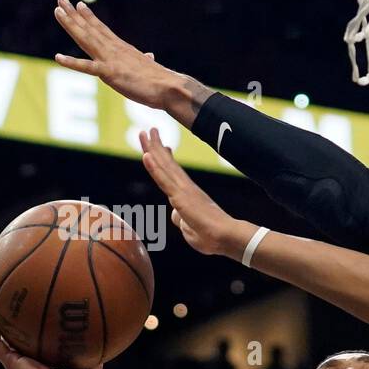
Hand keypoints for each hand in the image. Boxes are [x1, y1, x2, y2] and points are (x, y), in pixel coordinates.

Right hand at [0, 302, 101, 368]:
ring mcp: (13, 360)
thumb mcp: (85, 368)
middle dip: (3, 321)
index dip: (24, 330)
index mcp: (36, 361)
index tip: (23, 315)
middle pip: (9, 336)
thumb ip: (92, 358)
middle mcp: (22, 360)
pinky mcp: (8, 361)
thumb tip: (106, 348)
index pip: (27, 342)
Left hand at [53, 0, 180, 113]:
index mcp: (123, 49)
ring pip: (85, 39)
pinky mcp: (109, 73)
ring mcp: (110, 60)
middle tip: (61, 0)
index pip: (102, 29)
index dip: (89, 17)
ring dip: (70, 25)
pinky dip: (71, 62)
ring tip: (58, 11)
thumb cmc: (162, 81)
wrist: (169, 87)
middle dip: (74, 14)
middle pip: (90, 29)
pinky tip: (58, 57)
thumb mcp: (149, 67)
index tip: (78, 5)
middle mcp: (114, 50)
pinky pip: (87, 67)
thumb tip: (150, 56)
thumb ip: (146, 60)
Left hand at [140, 127, 246, 256]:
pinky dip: (154, 168)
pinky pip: (164, 180)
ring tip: (144, 132)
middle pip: (166, 164)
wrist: (224, 238)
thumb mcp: (190, 228)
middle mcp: (185, 188)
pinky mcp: (180, 197)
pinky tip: (146, 155)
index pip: (172, 173)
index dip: (165, 158)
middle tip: (148, 130)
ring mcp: (183, 191)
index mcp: (187, 195)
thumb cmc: (210, 237)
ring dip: (152, 149)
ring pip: (163, 166)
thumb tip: (174, 215)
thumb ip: (180, 219)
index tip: (163, 146)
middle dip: (156, 146)